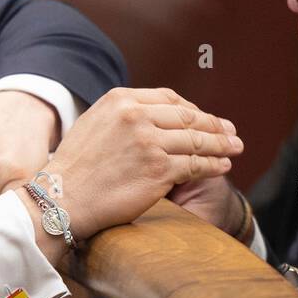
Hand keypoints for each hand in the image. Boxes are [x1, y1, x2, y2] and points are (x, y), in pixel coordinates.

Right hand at [40, 87, 242, 241]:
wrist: (62, 198)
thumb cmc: (75, 168)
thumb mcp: (94, 124)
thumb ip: (123, 116)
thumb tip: (151, 118)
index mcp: (120, 100)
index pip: (169, 98)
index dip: (193, 109)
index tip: (205, 118)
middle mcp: (136, 116)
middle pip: (188, 117)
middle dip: (215, 125)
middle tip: (231, 132)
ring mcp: (149, 142)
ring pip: (197, 141)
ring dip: (221, 144)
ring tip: (235, 147)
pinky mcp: (158, 170)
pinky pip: (195, 165)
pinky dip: (213, 165)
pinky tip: (222, 165)